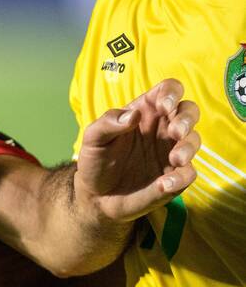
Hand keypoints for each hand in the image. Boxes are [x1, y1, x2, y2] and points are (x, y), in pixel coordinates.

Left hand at [74, 78, 199, 224]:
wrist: (96, 197)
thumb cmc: (95, 160)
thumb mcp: (93, 138)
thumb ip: (108, 123)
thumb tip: (132, 115)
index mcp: (146, 111)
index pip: (168, 90)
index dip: (171, 93)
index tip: (164, 105)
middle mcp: (163, 128)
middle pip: (189, 111)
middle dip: (187, 118)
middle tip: (175, 131)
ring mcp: (172, 152)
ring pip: (194, 140)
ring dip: (188, 148)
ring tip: (175, 159)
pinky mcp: (175, 177)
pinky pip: (188, 173)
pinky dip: (180, 178)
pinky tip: (163, 184)